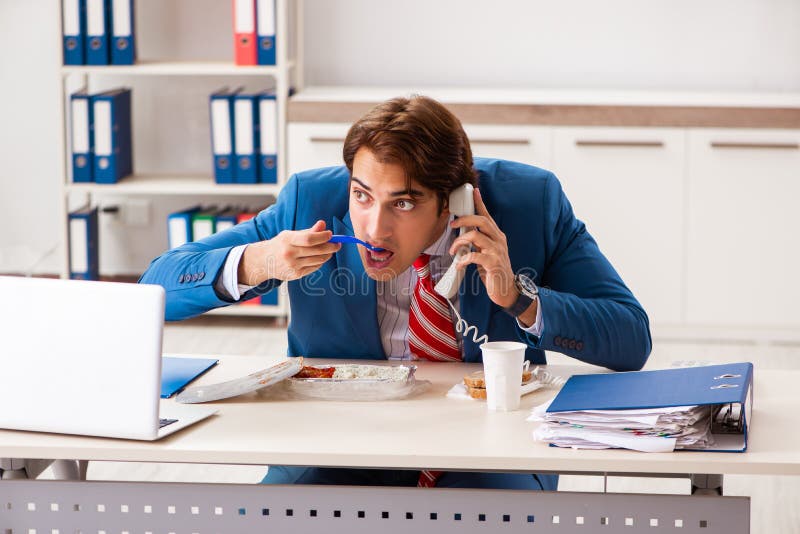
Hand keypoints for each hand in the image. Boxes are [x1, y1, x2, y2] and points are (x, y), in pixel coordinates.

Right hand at [238, 220, 340, 284]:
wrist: (264, 261)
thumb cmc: (281, 245)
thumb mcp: (291, 235)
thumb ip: (308, 231)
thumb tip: (323, 225)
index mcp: (287, 240)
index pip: (309, 238)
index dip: (323, 237)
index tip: (330, 234)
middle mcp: (289, 253)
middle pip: (316, 250)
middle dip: (331, 246)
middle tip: (338, 244)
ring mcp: (292, 265)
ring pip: (318, 260)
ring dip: (328, 254)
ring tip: (330, 250)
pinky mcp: (295, 275)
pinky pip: (314, 267)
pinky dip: (320, 261)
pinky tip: (320, 257)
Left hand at [449, 188, 519, 308]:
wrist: (507, 290)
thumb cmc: (494, 271)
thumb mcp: (487, 253)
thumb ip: (478, 243)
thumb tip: (464, 234)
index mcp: (497, 236)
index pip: (488, 216)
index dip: (480, 203)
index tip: (474, 192)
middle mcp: (498, 241)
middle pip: (482, 221)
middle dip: (464, 219)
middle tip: (453, 224)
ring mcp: (497, 252)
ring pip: (475, 236)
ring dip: (459, 241)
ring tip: (453, 251)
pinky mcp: (493, 264)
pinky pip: (474, 256)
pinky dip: (462, 259)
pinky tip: (459, 265)